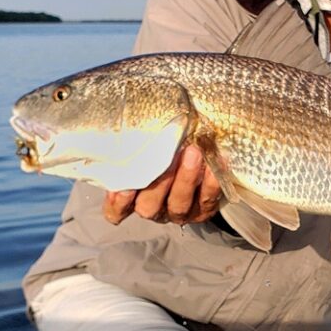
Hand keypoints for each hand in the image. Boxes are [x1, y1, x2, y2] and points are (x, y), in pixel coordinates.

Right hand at [103, 145, 221, 224]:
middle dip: (159, 182)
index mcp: (134, 198)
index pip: (117, 210)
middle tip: (169, 155)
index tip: (124, 187)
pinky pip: (208, 198)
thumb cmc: (166, 147)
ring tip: (193, 152)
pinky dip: (211, 181)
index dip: (119, 202)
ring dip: (186, 178)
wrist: (201, 151)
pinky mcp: (205, 209)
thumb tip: (131, 119)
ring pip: (179, 204)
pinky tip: (213, 163)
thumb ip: (139, 142)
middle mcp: (155, 209)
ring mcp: (181, 211)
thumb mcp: (149, 145)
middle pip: (149, 206)